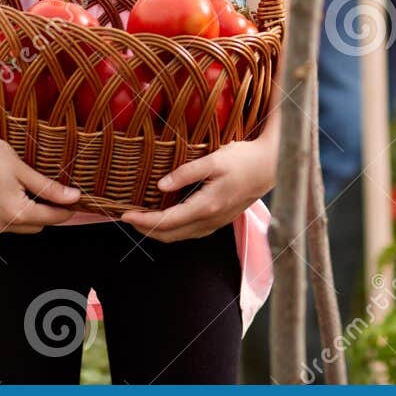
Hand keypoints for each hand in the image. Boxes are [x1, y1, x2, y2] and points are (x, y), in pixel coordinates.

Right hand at [0, 123, 81, 233]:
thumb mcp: (24, 170)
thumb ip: (50, 188)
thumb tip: (74, 198)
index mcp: (15, 213)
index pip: (51, 218)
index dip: (67, 210)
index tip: (77, 201)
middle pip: (36, 225)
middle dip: (49, 212)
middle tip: (57, 192)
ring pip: (18, 225)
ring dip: (30, 213)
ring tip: (34, 190)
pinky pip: (1, 221)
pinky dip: (11, 212)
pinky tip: (12, 192)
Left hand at [118, 138, 276, 242]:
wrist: (271, 166)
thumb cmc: (244, 160)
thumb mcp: (214, 160)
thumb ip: (186, 173)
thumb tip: (161, 185)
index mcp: (206, 207)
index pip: (166, 221)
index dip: (142, 221)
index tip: (124, 215)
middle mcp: (210, 220)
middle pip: (170, 235)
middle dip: (146, 230)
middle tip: (128, 218)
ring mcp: (217, 222)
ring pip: (180, 236)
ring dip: (159, 231)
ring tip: (142, 218)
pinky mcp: (221, 219)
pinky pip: (191, 231)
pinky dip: (173, 228)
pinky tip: (168, 216)